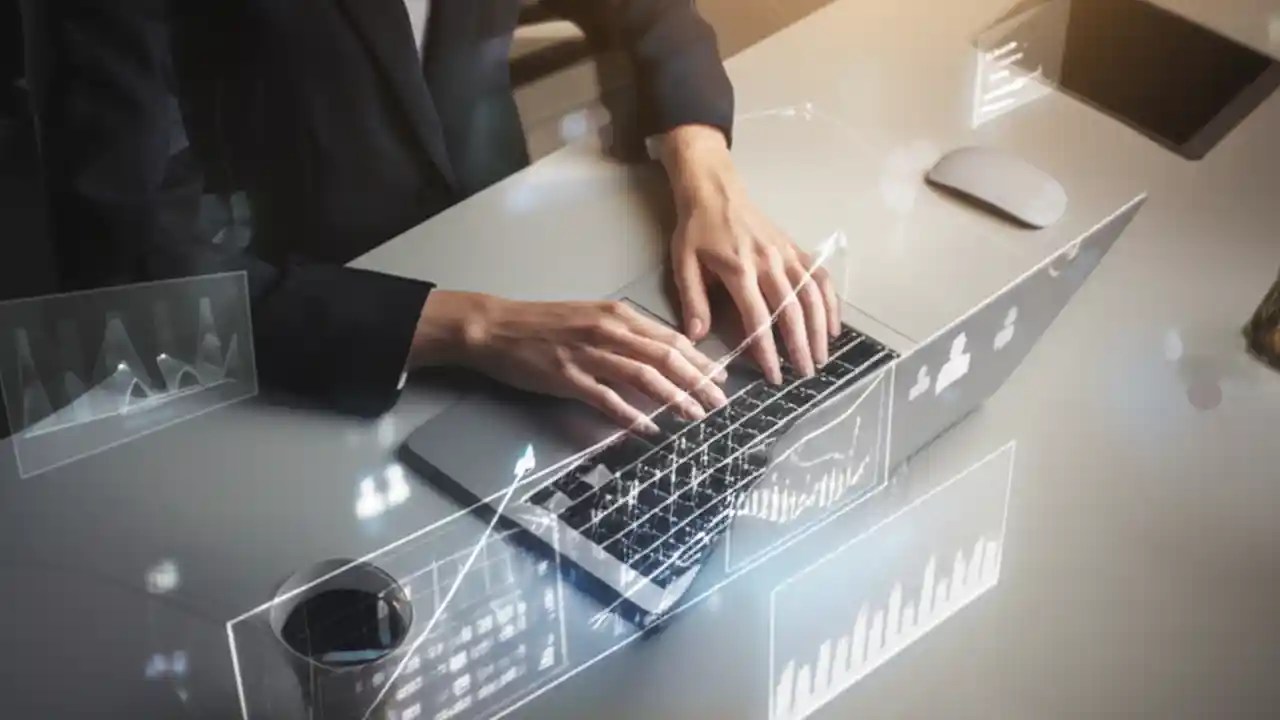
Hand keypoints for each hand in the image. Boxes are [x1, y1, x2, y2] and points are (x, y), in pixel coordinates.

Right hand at [410, 291, 728, 433]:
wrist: (496, 327)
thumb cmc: (544, 324)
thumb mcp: (592, 317)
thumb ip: (626, 334)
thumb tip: (662, 355)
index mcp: (618, 315)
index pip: (671, 339)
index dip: (701, 361)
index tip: (721, 378)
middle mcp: (609, 331)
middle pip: (666, 357)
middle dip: (699, 382)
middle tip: (719, 403)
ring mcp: (589, 354)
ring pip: (644, 377)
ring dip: (675, 398)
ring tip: (695, 416)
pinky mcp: (568, 377)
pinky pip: (608, 399)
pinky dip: (632, 415)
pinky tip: (649, 429)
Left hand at [660, 125, 840, 383]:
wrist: (715, 190)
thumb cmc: (697, 228)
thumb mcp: (684, 263)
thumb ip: (693, 300)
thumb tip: (697, 337)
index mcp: (740, 270)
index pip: (758, 318)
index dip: (767, 350)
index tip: (773, 375)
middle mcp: (769, 263)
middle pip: (792, 311)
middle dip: (801, 346)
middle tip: (805, 373)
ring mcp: (786, 254)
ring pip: (812, 295)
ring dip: (821, 328)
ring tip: (823, 356)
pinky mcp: (795, 248)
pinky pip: (819, 276)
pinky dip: (831, 302)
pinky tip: (834, 324)